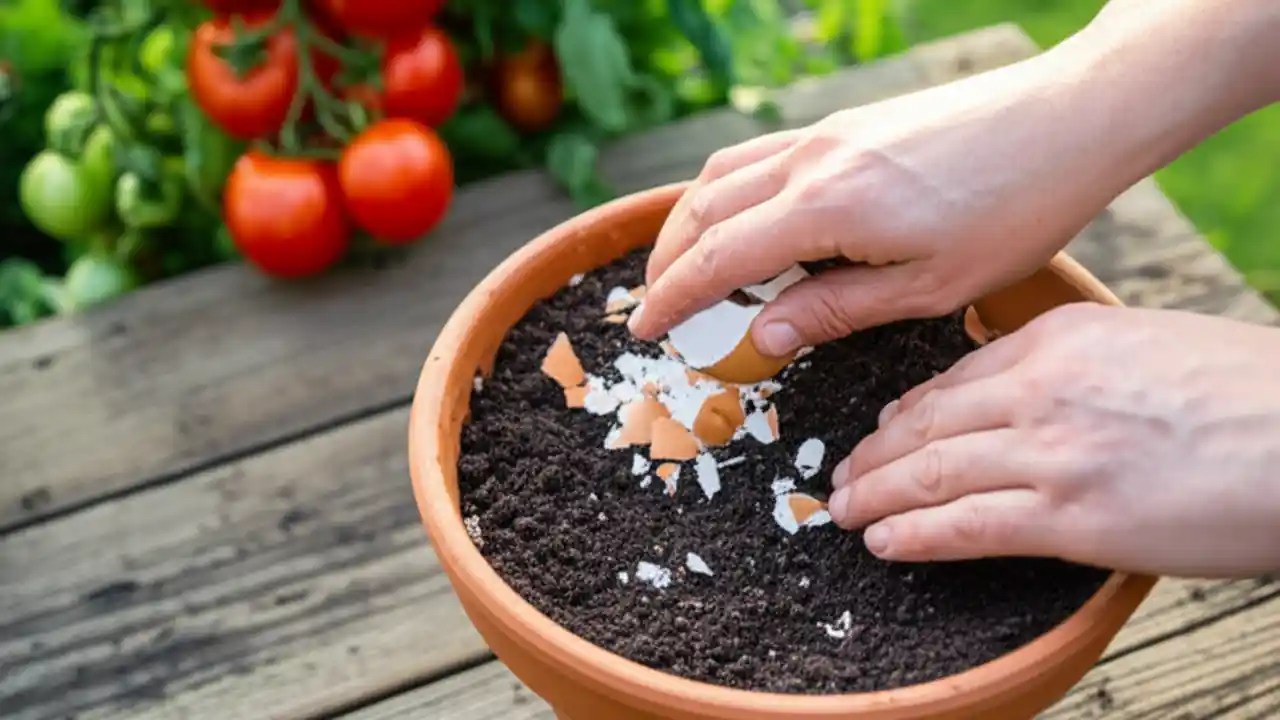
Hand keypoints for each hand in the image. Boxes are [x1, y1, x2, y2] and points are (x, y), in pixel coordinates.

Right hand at [630, 53, 1109, 355]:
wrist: (1069, 117)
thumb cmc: (1017, 209)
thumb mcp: (930, 285)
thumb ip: (836, 309)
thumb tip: (764, 337)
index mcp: (827, 207)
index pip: (719, 258)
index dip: (673, 298)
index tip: (645, 331)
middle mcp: (812, 161)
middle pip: (704, 210)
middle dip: (667, 261)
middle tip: (658, 307)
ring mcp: (826, 133)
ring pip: (722, 174)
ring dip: (690, 221)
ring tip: (686, 265)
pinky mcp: (846, 122)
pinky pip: (758, 154)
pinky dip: (727, 190)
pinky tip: (744, 218)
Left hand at [829, 304, 1279, 577]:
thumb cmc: (1248, 393)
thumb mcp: (1146, 344)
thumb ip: (1074, 363)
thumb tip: (1024, 387)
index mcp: (1059, 339)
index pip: (952, 379)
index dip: (904, 414)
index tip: (882, 431)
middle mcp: (1041, 390)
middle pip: (926, 424)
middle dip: (873, 455)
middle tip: (842, 477)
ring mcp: (1052, 454)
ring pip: (931, 474)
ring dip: (877, 497)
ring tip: (846, 512)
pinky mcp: (1072, 517)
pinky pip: (966, 527)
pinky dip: (915, 536)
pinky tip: (886, 542)